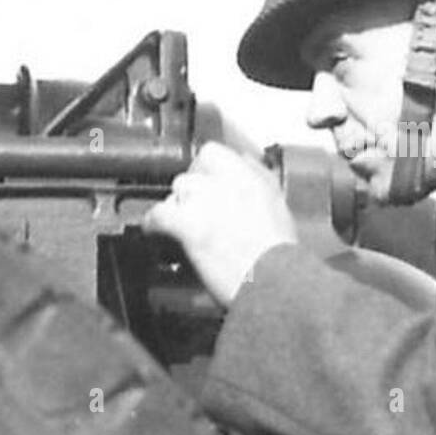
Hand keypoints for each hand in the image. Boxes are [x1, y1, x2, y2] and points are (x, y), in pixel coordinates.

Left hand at [142, 142, 296, 306]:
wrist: (276, 280)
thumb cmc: (281, 254)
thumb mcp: (278, 206)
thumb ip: (258, 180)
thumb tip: (245, 163)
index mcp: (250, 177)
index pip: (213, 154)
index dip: (204, 170)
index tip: (206, 181)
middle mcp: (226, 181)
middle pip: (192, 174)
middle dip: (192, 192)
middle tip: (196, 209)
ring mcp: (205, 201)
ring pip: (177, 191)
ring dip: (178, 206)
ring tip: (180, 222)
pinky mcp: (188, 224)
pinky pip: (159, 214)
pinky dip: (154, 222)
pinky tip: (155, 230)